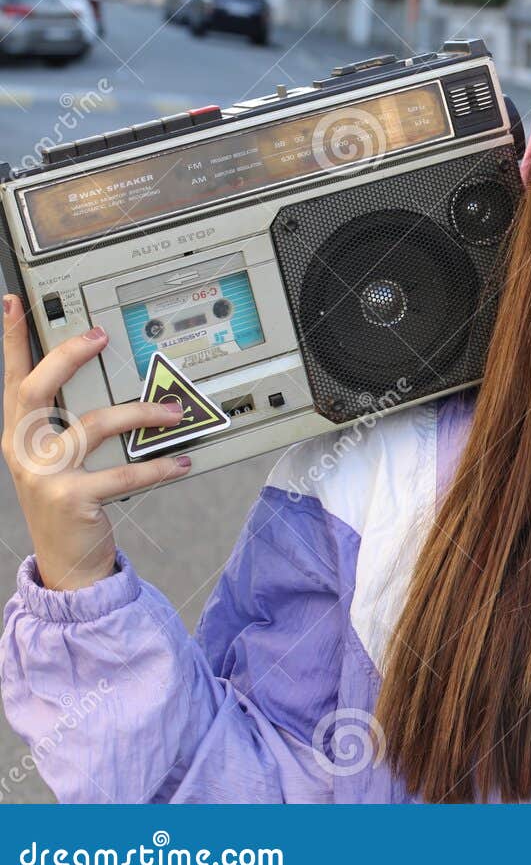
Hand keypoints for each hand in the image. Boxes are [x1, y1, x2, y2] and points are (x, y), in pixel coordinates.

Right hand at [2, 294, 191, 589]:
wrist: (67, 562)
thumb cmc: (69, 503)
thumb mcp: (57, 460)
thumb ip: (68, 423)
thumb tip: (112, 383)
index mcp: (19, 435)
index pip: (12, 378)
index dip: (10, 339)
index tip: (12, 302)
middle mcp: (25, 450)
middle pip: (37, 389)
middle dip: (68, 357)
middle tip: (99, 337)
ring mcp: (45, 475)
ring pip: (92, 425)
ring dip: (139, 413)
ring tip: (173, 412)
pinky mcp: (72, 499)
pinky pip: (123, 474)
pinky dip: (157, 466)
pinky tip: (180, 461)